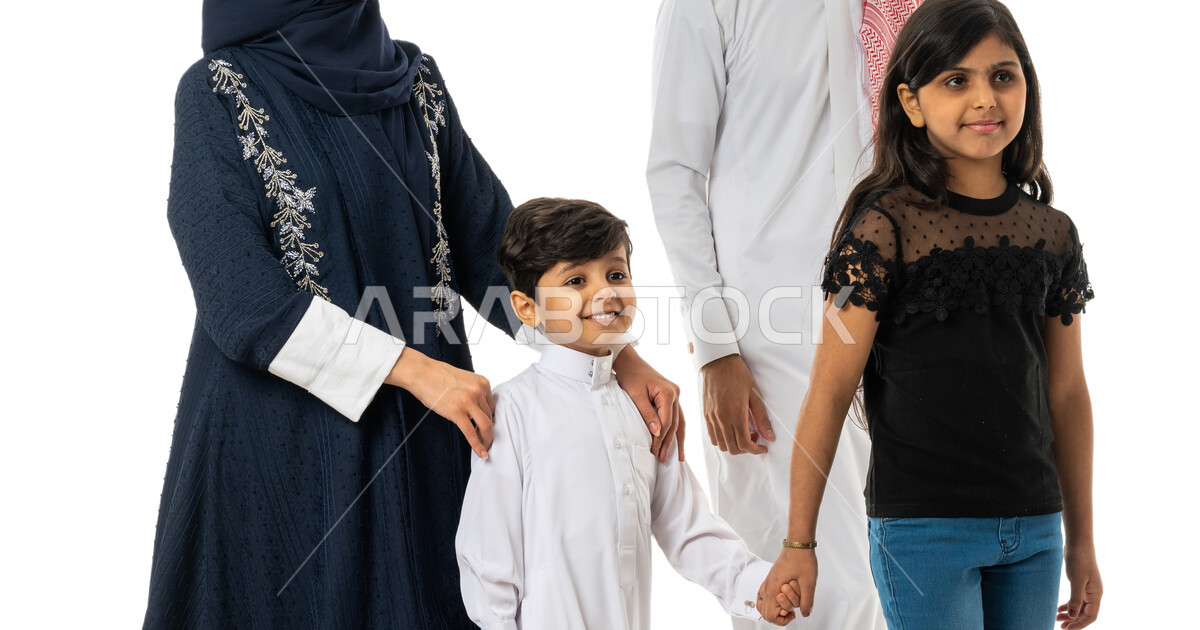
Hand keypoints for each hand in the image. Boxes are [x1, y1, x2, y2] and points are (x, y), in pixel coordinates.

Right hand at [385, 346, 494, 459]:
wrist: (422, 373)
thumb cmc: (438, 376)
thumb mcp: (464, 380)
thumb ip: (474, 392)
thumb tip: (477, 409)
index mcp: (482, 383)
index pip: (492, 406)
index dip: (490, 419)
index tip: (488, 427)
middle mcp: (478, 391)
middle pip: (490, 417)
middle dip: (490, 431)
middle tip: (488, 440)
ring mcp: (468, 401)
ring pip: (485, 426)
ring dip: (486, 439)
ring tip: (485, 447)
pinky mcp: (457, 412)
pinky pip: (471, 432)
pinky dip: (478, 445)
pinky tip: (481, 452)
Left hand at [613, 346, 685, 462]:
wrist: (629, 362)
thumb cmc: (631, 376)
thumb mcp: (636, 396)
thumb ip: (647, 414)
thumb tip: (657, 433)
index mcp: (668, 393)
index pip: (667, 421)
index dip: (661, 438)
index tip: (655, 451)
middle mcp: (676, 394)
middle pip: (675, 423)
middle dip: (669, 443)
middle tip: (664, 459)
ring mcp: (675, 395)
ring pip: (679, 421)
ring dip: (677, 439)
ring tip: (677, 457)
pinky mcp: (671, 397)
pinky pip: (676, 416)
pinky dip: (676, 430)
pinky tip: (677, 442)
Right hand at [700, 354, 773, 454]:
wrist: (717, 361)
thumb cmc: (737, 374)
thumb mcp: (754, 395)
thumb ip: (761, 418)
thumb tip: (769, 437)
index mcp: (735, 414)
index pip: (744, 444)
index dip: (755, 450)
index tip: (762, 447)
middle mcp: (721, 419)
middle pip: (733, 448)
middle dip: (746, 449)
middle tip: (755, 439)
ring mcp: (712, 418)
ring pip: (722, 445)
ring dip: (734, 446)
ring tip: (743, 434)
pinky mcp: (706, 415)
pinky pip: (713, 437)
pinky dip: (723, 440)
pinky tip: (731, 430)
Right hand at [758, 548, 816, 622]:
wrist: (798, 544)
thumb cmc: (802, 559)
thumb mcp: (809, 583)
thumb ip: (807, 601)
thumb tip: (805, 613)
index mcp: (774, 588)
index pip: (770, 615)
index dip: (782, 620)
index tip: (793, 614)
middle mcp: (767, 586)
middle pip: (764, 612)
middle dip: (779, 616)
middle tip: (792, 611)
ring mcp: (767, 582)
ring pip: (762, 604)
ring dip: (774, 609)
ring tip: (787, 605)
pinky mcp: (770, 579)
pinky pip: (764, 596)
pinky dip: (772, 602)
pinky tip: (783, 598)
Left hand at [1056, 543, 1101, 627]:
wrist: (1078, 543)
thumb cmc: (1079, 560)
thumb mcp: (1077, 581)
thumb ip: (1075, 599)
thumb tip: (1073, 616)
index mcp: (1096, 594)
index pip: (1090, 616)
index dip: (1079, 624)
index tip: (1067, 629)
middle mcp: (1093, 593)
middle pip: (1085, 613)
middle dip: (1073, 621)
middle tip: (1060, 626)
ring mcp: (1087, 589)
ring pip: (1079, 607)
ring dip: (1069, 614)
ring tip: (1056, 618)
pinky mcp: (1080, 583)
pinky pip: (1076, 599)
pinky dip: (1068, 605)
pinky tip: (1059, 608)